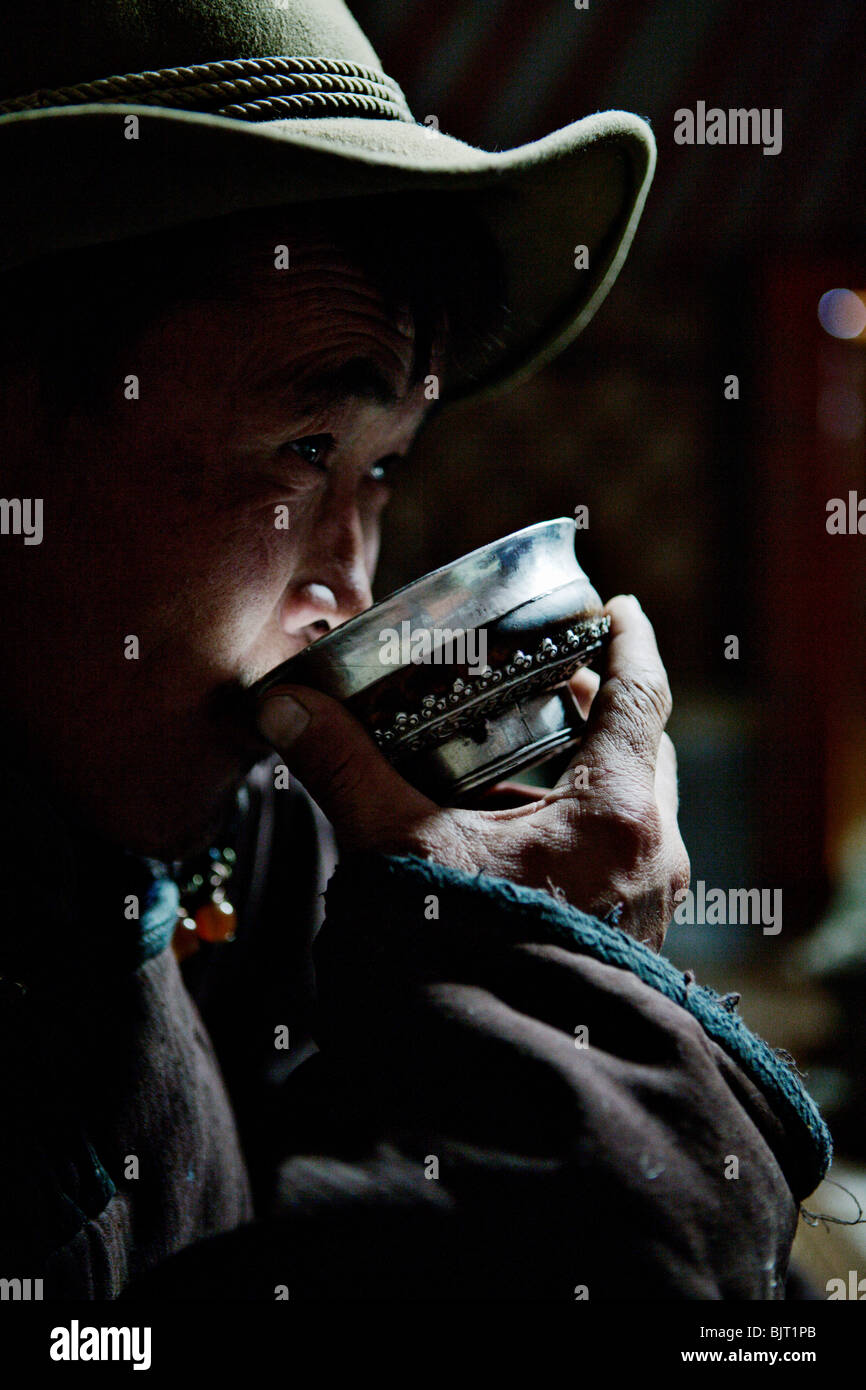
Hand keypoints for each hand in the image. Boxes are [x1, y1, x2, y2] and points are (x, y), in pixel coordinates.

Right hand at [256, 595, 688, 951]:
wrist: (509, 1082)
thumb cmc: (469, 964)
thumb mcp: (402, 854)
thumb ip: (346, 774)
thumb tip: (287, 710)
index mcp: (617, 816)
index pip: (640, 696)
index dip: (627, 641)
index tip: (615, 606)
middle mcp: (654, 856)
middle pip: (643, 748)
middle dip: (601, 705)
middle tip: (553, 676)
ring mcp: (650, 904)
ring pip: (638, 805)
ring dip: (593, 767)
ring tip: (527, 751)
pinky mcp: (632, 941)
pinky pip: (623, 855)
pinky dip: (585, 823)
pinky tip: (522, 837)